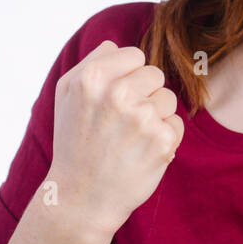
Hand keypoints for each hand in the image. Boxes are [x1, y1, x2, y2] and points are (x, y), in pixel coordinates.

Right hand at [46, 40, 183, 238]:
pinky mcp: (162, 141)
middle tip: (121, 122)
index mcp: (92, 78)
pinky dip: (164, 138)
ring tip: (129, 138)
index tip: (114, 98)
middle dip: (143, 95)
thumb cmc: (75, 143)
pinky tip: (141, 152)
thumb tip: (115, 45)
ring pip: (168, 99)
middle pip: (155, 75)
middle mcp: (117, 94)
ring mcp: (142, 118)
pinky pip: (176, 124)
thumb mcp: (67, 96)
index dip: (128, 77)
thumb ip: (90, 63)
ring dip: (155, 116)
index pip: (135, 55)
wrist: (81, 198)